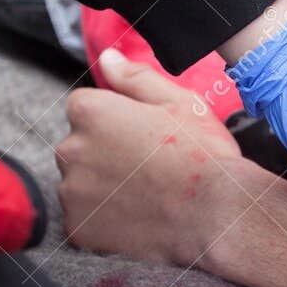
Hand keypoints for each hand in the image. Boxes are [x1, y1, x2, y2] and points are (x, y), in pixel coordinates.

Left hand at [55, 51, 246, 266]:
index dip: (116, 122)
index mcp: (90, 111)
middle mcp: (70, 149)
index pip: (85, 108)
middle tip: (147, 168)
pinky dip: (103, 220)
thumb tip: (107, 58)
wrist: (216, 214)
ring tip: (145, 195)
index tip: (142, 138)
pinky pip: (85, 219)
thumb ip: (135, 77)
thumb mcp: (178, 101)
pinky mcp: (78, 228)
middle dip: (105, 154)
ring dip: (103, 188)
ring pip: (80, 184)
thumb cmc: (202, 154)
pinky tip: (136, 218)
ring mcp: (71, 192)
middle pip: (79, 147)